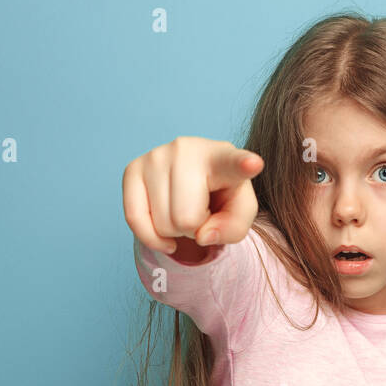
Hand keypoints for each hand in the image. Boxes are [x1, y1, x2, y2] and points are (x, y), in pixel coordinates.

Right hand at [122, 136, 263, 254]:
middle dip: (194, 228)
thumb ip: (233, 228)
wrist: (192, 183)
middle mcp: (187, 149)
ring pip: (162, 223)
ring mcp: (156, 155)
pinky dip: (151, 237)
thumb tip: (201, 235)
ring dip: (174, 230)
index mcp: (224, 157)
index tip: (252, 164)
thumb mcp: (239, 214)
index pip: (233, 163)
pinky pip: (134, 219)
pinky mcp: (132, 168)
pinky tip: (165, 229)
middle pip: (186, 220)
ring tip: (183, 208)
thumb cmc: (221, 196)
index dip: (243, 165)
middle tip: (200, 211)